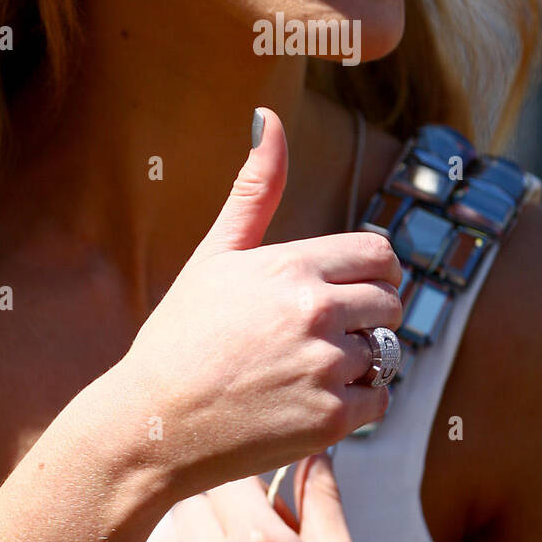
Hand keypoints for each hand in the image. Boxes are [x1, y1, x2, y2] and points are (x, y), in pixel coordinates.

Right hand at [117, 108, 402, 498]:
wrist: (152, 425)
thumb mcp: (215, 255)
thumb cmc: (179, 338)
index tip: (352, 290)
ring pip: (385, 352)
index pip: (380, 256)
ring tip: (305, 370)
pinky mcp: (331, 418)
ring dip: (358, 362)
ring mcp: (326, 366)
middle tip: (322, 335)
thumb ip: (255, 188)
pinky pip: (379, 400)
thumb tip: (270, 117)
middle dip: (367, 317)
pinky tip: (310, 401)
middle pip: (390, 303)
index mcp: (292, 266)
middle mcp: (316, 312)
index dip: (372, 274)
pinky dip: (355, 404)